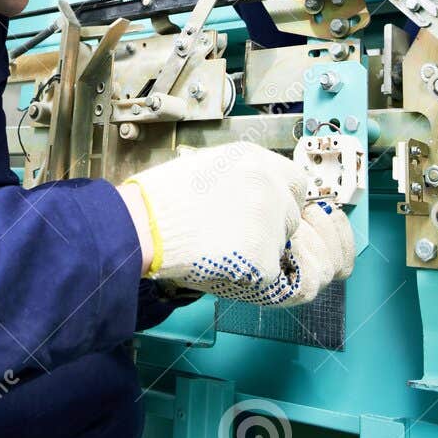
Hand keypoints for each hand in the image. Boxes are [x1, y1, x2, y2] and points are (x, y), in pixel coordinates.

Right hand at [122, 142, 354, 305]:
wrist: (141, 226)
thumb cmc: (161, 202)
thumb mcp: (210, 167)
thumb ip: (246, 179)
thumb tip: (266, 198)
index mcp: (256, 160)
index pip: (296, 183)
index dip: (284, 203)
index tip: (273, 217)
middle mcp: (270, 186)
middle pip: (294, 217)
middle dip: (275, 232)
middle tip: (243, 239)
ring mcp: (270, 223)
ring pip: (290, 248)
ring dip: (269, 254)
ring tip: (232, 251)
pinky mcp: (263, 258)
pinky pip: (273, 276)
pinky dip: (251, 277)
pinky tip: (223, 262)